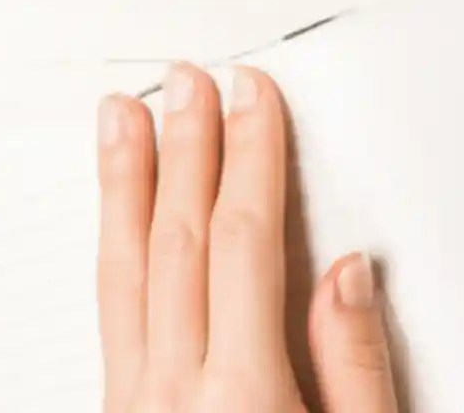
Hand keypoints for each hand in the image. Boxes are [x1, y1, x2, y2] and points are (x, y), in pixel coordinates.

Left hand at [96, 63, 398, 411]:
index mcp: (245, 395)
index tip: (253, 100)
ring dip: (125, 182)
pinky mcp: (120, 411)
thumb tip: (348, 274)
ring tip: (123, 120)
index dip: (249, 156)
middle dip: (187, 147)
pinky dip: (113, 240)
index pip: (244, 240)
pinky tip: (119, 212)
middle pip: (179, 239)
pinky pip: (109, 304)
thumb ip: (354, 364)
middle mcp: (176, 393)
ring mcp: (137, 403)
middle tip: (189, 83)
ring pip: (124, 268)